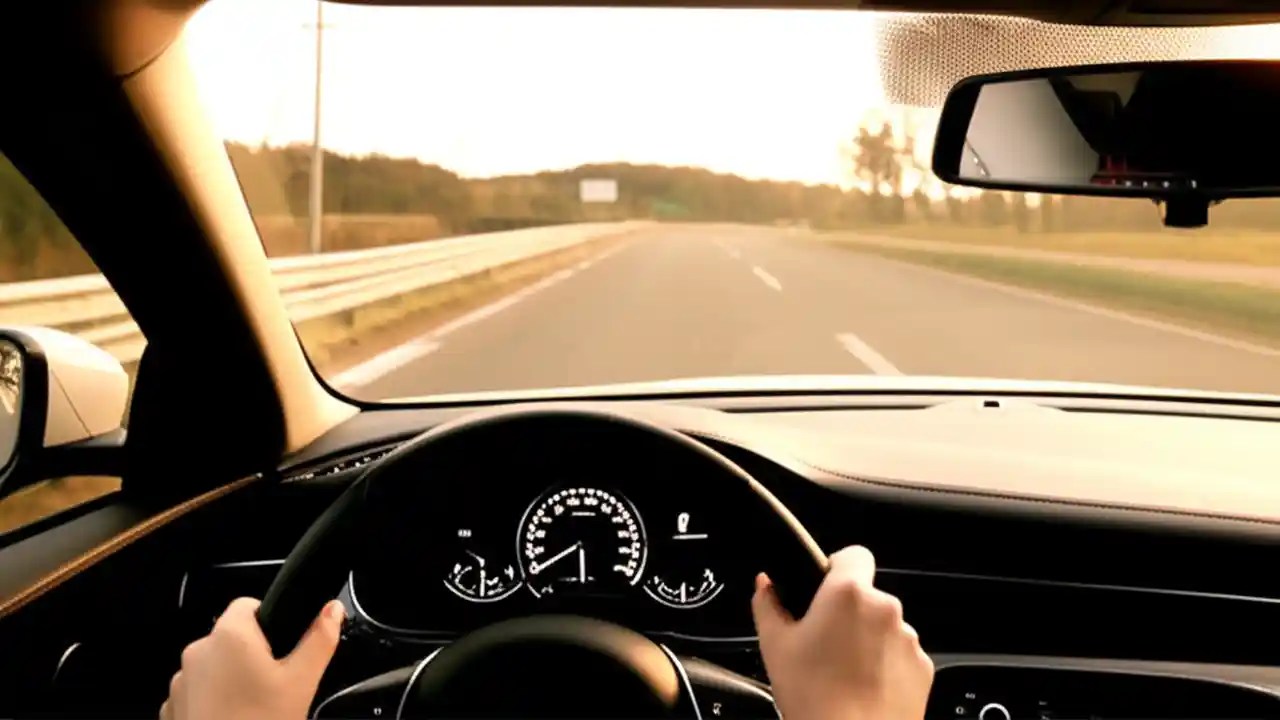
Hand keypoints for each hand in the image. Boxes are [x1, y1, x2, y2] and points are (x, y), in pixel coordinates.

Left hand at [160, 597, 343, 719]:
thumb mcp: (302, 682)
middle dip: (252, 656)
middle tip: (274, 685)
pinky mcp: (172, 708)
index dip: (269, 623)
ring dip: (231, 680)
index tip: (282, 650)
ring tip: (253, 708)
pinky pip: (197, 693)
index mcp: (230, 636)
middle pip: (232, 639)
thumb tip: (332, 610)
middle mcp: (198, 652)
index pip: (248, 605)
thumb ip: (320, 639)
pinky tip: (233, 719)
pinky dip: (213, 702)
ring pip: (214, 668)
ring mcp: (179, 682)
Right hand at [752, 546, 933, 719]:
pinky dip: (886, 664)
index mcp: (848, 594)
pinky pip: (901, 654)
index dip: (837, 568)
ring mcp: (908, 639)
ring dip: (868, 639)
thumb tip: (765, 585)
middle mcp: (884, 609)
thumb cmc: (814, 699)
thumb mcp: (775, 646)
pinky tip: (863, 686)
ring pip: (884, 626)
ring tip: (843, 671)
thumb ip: (768, 604)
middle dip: (848, 613)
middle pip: (866, 596)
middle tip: (823, 642)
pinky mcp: (922, 666)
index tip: (825, 588)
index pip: (853, 554)